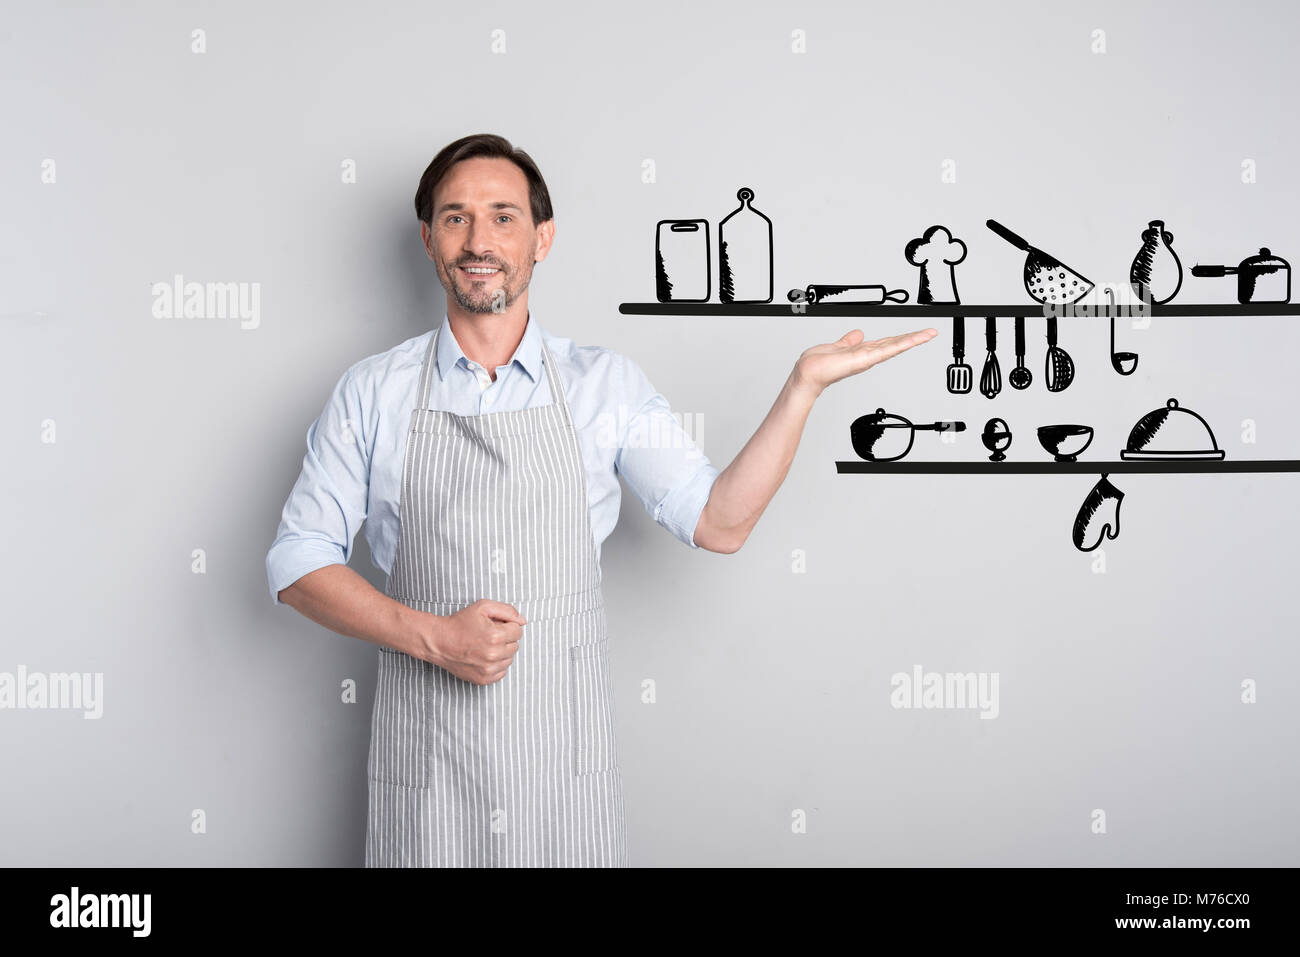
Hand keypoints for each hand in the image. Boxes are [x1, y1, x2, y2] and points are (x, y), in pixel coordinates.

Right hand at [423, 599, 525, 684]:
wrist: (439, 642)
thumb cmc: (460, 623)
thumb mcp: (483, 607)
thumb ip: (506, 611)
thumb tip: (523, 621)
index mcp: (495, 636)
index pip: (518, 631)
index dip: (508, 626)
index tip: (496, 626)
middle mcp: (493, 655)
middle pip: (515, 646)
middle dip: (506, 639)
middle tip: (490, 635)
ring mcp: (488, 669)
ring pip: (509, 660)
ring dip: (502, 652)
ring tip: (486, 646)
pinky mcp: (483, 679)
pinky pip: (501, 672)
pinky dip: (496, 665)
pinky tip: (484, 657)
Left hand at [793, 328, 937, 395]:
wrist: (808, 374)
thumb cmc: (817, 364)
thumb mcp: (837, 346)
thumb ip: (848, 341)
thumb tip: (858, 334)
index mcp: (862, 351)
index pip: (887, 342)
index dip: (902, 337)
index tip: (916, 332)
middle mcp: (867, 356)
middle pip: (895, 344)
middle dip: (914, 338)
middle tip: (931, 332)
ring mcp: (868, 359)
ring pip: (895, 346)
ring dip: (913, 340)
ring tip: (929, 334)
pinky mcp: (865, 360)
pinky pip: (886, 350)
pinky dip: (900, 344)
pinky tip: (912, 340)